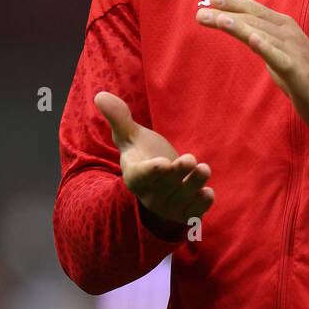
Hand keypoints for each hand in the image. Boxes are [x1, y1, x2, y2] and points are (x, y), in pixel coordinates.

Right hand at [93, 91, 214, 226]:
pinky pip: (193, 212)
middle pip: (164, 186)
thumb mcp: (131, 136)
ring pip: (182, 199)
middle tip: (191, 159)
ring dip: (194, 185)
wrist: (159, 182)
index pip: (141, 176)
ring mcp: (167, 206)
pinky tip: (208, 193)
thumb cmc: (143, 154)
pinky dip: (201, 205)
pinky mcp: (184, 213)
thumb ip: (119, 117)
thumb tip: (100, 95)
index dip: (152, 171)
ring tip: (204, 169)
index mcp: (135, 174)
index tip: (163, 163)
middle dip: (178, 174)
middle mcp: (150, 194)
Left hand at [195, 0, 308, 130]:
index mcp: (285, 27)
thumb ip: (264, 43)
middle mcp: (288, 33)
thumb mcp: (280, 54)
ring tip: (218, 19)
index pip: (255, 9)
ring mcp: (293, 50)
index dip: (233, 2)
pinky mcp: (296, 69)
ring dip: (239, 26)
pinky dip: (265, 46)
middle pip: (254, 19)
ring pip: (262, 33)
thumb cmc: (305, 77)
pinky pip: (278, 56)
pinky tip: (252, 39)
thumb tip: (246, 36)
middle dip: (226, 13)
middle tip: (200, 12)